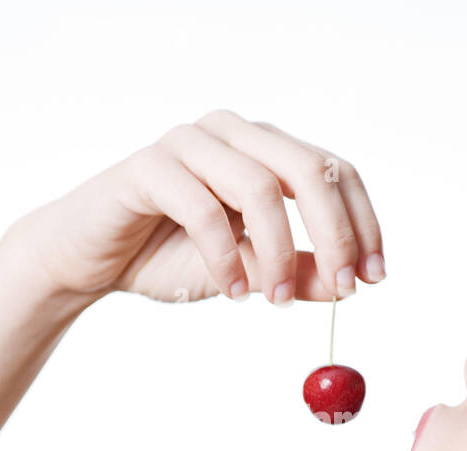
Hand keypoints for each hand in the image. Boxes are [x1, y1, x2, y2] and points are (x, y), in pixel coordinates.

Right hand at [16, 110, 385, 305]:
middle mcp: (234, 134)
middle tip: (345, 290)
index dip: (364, 223)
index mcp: (266, 150)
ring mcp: (190, 143)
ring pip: (260, 187)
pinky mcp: (149, 166)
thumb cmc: (170, 258)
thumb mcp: (250, 274)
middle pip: (310, 171)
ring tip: (273, 301)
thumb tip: (349, 286)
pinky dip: (225, 258)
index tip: (375, 278)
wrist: (91, 260)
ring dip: (278, 253)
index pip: (336, 171)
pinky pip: (203, 209)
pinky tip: (230, 291)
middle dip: (336, 235)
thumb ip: (298, 275)